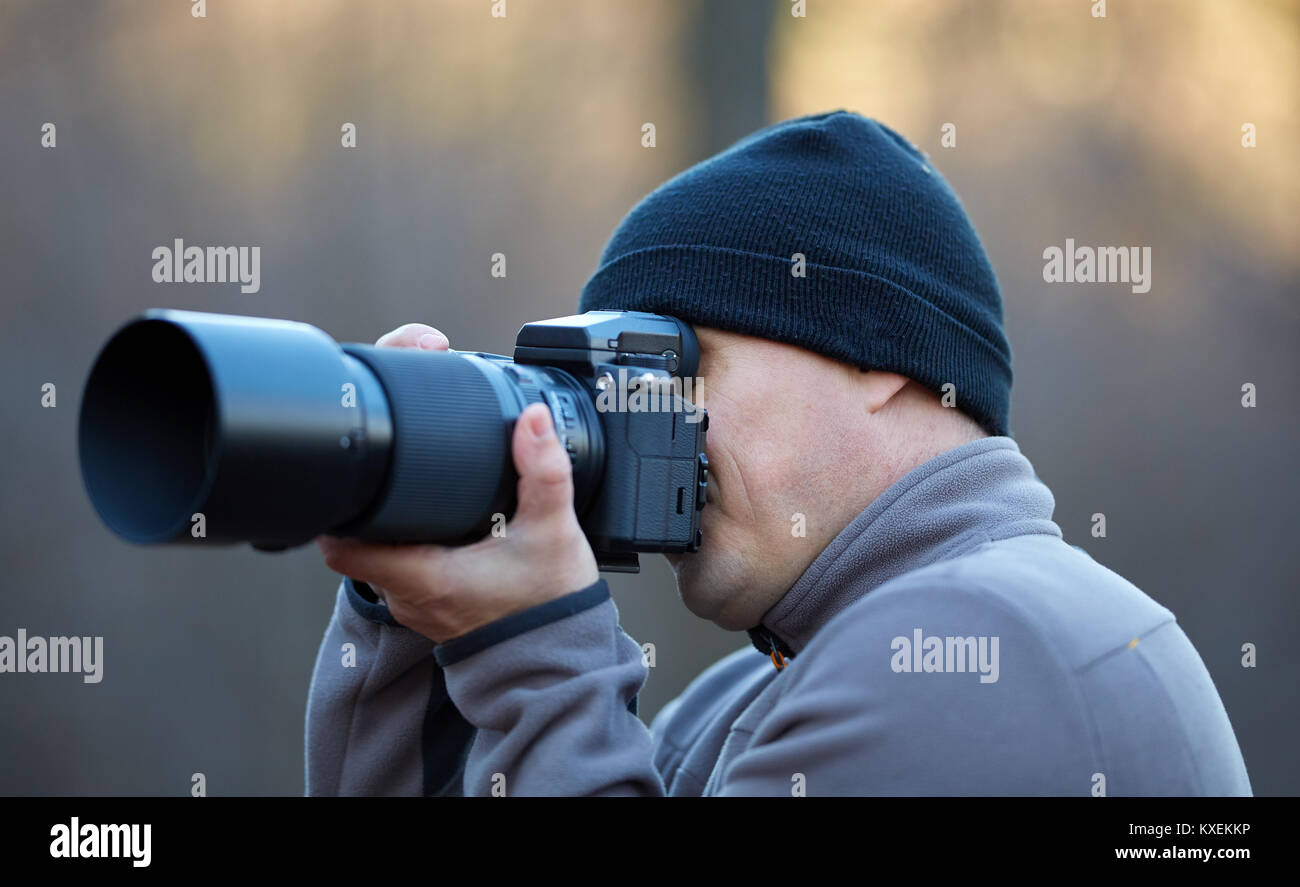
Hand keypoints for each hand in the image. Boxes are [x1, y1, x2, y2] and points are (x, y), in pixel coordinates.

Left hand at [315, 323, 598, 643]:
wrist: (561, 660)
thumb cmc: (551, 607)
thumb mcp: (553, 530)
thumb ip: (542, 471)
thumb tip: (532, 420)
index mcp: (424, 577)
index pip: (342, 548)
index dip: (338, 510)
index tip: (350, 477)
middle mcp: (410, 598)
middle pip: (357, 545)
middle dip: (368, 508)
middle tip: (388, 470)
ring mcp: (418, 608)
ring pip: (379, 559)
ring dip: (389, 529)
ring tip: (415, 495)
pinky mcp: (433, 610)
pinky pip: (402, 573)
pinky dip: (412, 548)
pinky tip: (440, 527)